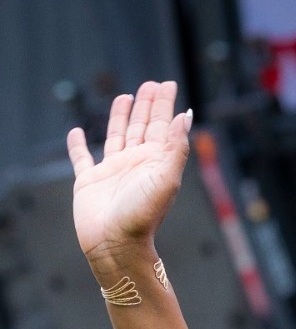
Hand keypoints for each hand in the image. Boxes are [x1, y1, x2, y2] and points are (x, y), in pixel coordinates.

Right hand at [67, 81, 191, 263]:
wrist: (116, 244)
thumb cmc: (143, 215)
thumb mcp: (166, 179)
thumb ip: (176, 148)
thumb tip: (186, 116)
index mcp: (155, 163)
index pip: (162, 126)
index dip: (165, 105)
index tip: (168, 84)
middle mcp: (135, 164)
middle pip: (142, 127)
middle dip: (148, 105)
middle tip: (152, 84)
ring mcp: (112, 172)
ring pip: (117, 135)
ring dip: (121, 116)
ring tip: (125, 96)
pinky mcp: (88, 181)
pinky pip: (81, 158)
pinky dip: (78, 145)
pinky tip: (76, 132)